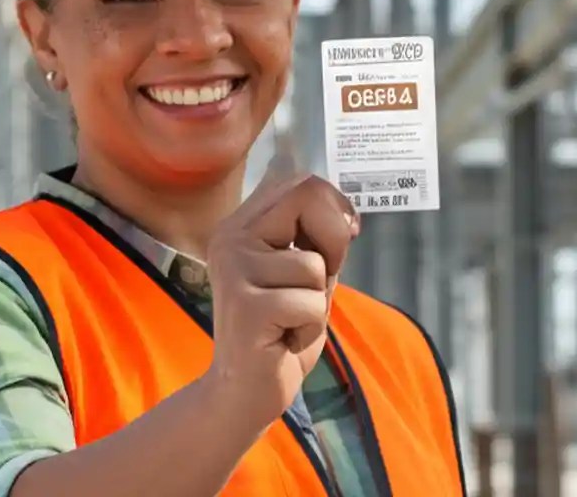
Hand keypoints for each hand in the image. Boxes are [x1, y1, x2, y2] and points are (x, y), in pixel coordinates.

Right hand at [202, 168, 359, 428]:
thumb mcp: (302, 277)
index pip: (298, 183)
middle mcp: (230, 239)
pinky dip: (309, 328)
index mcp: (241, 227)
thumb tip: (346, 213)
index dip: (334, 206)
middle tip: (317, 283)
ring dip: (317, 302)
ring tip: (289, 321)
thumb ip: (317, 242)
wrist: (243, 393)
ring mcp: (234, 270)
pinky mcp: (246, 306)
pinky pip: (310, 303)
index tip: (344, 237)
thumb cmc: (279, 333)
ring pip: (314, 265)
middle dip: (333, 240)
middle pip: (306, 198)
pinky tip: (283, 340)